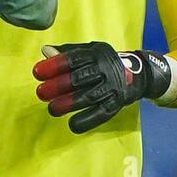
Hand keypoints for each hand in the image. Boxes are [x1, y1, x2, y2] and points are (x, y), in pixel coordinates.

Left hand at [34, 41, 170, 132]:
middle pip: (80, 78)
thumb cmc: (103, 63)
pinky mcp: (116, 104)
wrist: (138, 73)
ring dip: (69, 104)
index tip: (37, 72)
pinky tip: (72, 125)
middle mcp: (105, 70)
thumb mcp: (89, 51)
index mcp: (96, 54)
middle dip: (59, 86)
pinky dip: (86, 121)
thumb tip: (44, 51)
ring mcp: (112, 88)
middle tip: (41, 93)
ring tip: (52, 109)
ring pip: (89, 97)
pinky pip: (101, 114)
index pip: (74, 59)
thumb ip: (66, 52)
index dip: (54, 65)